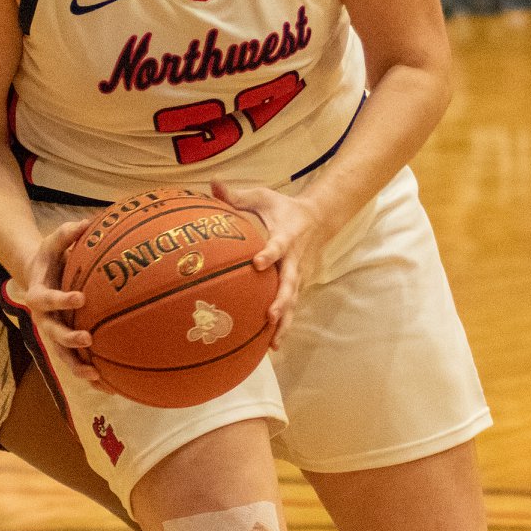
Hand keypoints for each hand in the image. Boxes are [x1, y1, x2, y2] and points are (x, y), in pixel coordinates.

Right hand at [6, 218, 113, 391]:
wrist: (36, 276)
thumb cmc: (49, 257)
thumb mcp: (53, 242)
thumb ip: (66, 233)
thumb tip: (85, 223)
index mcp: (38, 293)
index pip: (46, 299)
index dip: (61, 300)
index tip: (80, 298)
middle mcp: (43, 318)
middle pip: (52, 334)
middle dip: (69, 340)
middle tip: (88, 340)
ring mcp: (52, 333)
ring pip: (62, 356)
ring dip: (77, 367)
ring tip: (97, 376)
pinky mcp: (63, 343)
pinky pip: (74, 361)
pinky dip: (88, 374)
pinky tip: (108, 386)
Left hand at [214, 181, 331, 346]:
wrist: (318, 219)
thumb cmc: (281, 208)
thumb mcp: (262, 196)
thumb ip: (237, 195)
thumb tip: (212, 184)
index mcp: (286, 236)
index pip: (279, 246)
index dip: (270, 254)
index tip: (258, 263)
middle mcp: (294, 260)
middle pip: (290, 283)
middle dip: (281, 300)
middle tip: (269, 316)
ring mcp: (298, 275)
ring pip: (293, 302)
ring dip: (285, 321)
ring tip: (274, 342)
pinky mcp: (297, 286)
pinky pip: (291, 308)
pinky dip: (284, 326)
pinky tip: (272, 346)